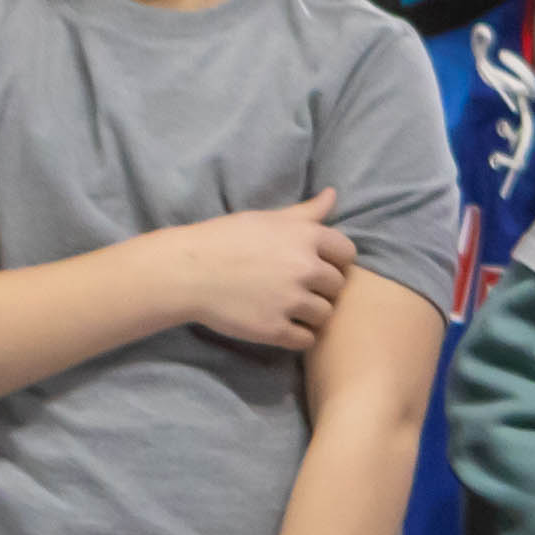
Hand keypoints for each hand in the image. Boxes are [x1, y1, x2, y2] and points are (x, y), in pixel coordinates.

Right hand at [169, 194, 360, 355]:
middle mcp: (304, 268)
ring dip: (312, 314)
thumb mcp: (268, 218)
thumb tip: (334, 195)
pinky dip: (298, 336)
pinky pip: (307, 340)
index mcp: (306, 237)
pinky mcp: (275, 329)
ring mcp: (291, 300)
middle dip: (322, 288)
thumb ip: (306, 212)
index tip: (315, 265)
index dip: (333, 261)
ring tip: (289, 307)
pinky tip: (282, 324)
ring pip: (325, 315)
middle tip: (298, 288)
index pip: (347, 254)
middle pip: (337, 286)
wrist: (187, 271)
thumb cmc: (226, 239)